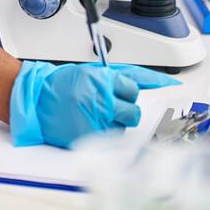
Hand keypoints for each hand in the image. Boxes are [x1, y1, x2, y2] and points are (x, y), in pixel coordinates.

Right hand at [9, 60, 179, 148]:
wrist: (35, 99)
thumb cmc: (60, 85)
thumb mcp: (89, 73)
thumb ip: (117, 78)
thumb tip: (148, 83)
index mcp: (102, 79)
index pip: (136, 83)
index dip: (157, 84)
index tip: (174, 86)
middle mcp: (102, 99)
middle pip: (134, 109)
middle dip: (125, 107)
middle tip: (107, 103)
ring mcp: (96, 119)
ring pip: (123, 124)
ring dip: (114, 120)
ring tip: (94, 112)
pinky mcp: (90, 135)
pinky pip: (110, 136)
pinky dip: (102, 131)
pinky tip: (88, 122)